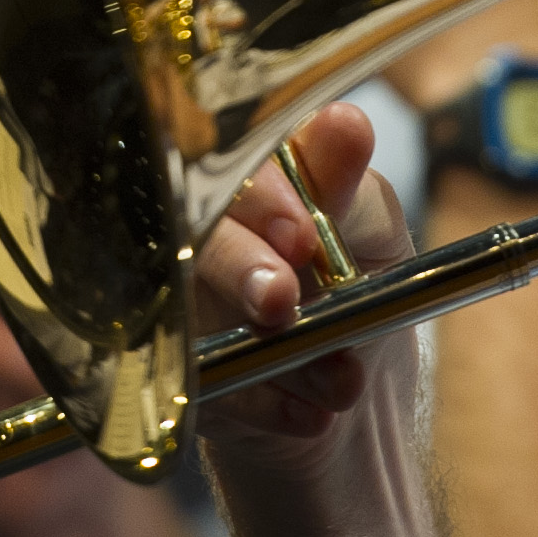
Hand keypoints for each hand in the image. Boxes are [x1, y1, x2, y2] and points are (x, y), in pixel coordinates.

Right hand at [186, 103, 415, 484]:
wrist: (353, 391)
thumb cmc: (357, 284)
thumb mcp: (370, 229)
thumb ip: (348, 184)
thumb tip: (346, 123)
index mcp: (234, 177)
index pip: (218, 162)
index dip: (258, 196)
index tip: (301, 234)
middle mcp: (184, 231)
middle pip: (183, 233)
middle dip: (238, 268)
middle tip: (282, 302)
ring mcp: (166, 303)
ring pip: (189, 317)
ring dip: (269, 351)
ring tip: (342, 381)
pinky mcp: (166, 376)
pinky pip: (197, 387)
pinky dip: (263, 404)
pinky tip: (312, 413)